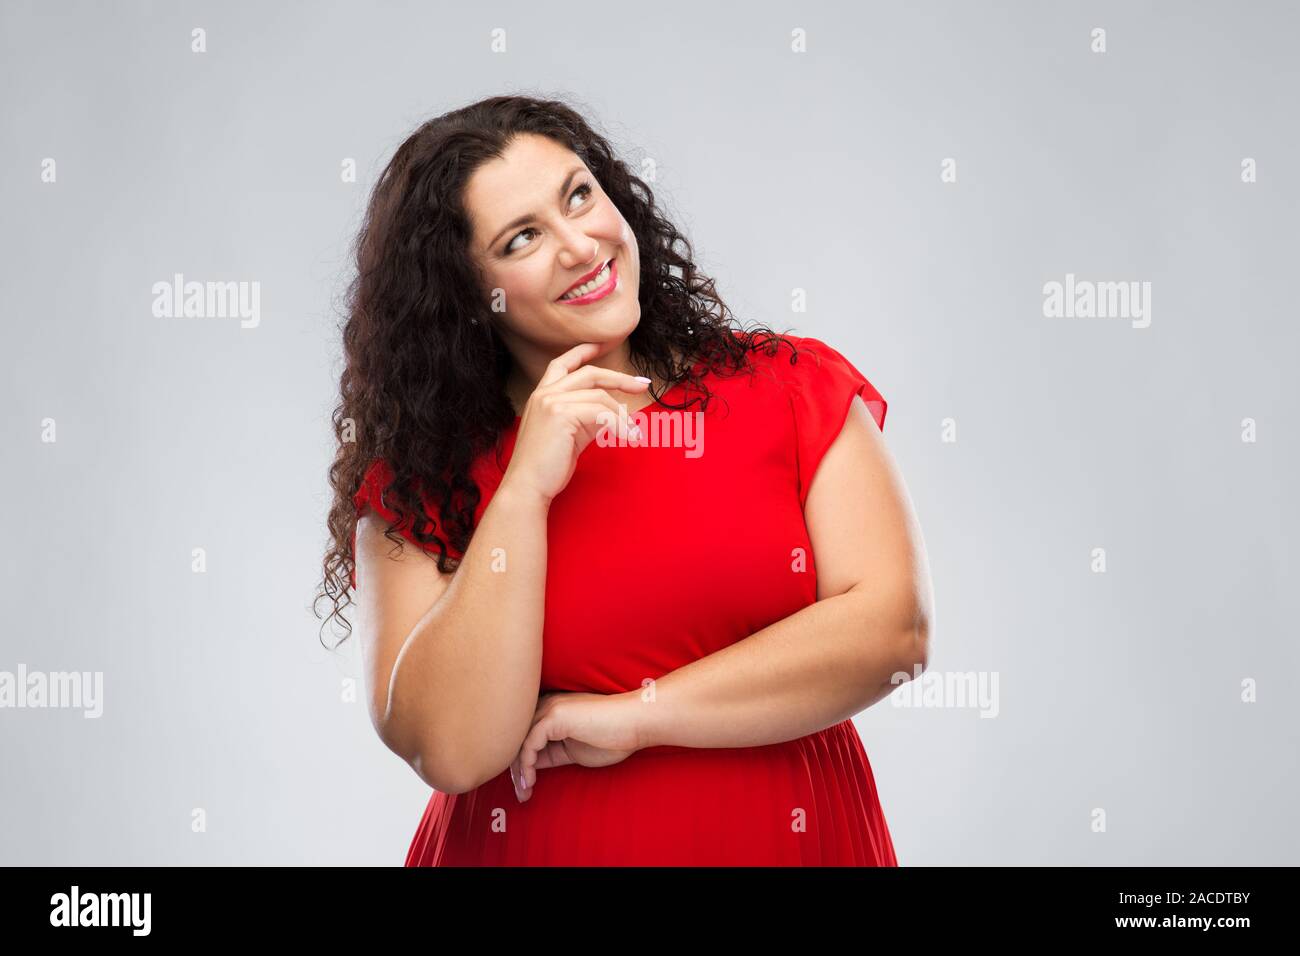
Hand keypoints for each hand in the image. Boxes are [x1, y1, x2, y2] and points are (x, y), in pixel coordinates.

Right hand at [501, 342, 650, 504]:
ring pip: (599, 397)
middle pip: (589, 374)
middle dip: (619, 378)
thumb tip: (612, 412)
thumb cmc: (546, 466)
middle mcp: (544, 393)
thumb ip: (585, 417)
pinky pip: (601, 414)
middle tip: (641, 385)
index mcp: (541, 395)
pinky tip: (628, 437)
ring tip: (633, 432)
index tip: (602, 344)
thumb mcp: (568, 434)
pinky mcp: (561, 415)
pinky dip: (619, 425)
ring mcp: (551, 402)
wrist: (527, 486)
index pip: (562, 363)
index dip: (583, 351)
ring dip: (621, 415)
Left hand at [509, 690, 642, 802]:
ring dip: (519, 771)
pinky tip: (531, 781)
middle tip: (520, 794)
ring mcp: (549, 708)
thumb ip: (551, 753)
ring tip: (524, 792)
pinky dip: (526, 765)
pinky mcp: (555, 716)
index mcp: (551, 711)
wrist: (635, 723)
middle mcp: (546, 705)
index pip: (525, 737)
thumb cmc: (612, 737)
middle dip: (515, 769)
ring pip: (519, 741)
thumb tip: (531, 767)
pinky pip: (529, 743)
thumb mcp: (573, 750)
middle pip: (517, 738)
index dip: (520, 763)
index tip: (524, 788)